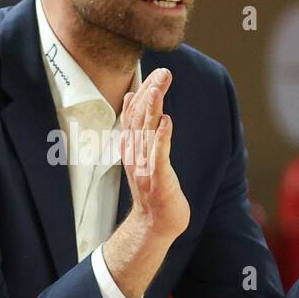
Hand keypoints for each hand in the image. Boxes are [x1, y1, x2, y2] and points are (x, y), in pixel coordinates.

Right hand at [119, 68, 188, 242]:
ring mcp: (145, 166)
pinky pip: (158, 156)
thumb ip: (138, 127)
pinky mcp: (158, 179)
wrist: (153, 225)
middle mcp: (135, 153)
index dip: (144, 92)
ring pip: (147, 132)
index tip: (156, 73)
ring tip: (159, 88)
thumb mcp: (144, 153)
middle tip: (163, 73)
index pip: (135, 113)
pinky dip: (161, 138)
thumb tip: (133, 97)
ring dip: (153, 108)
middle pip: (140, 118)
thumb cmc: (153, 189)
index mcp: (132, 146)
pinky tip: (166, 122)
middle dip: (151, 93)